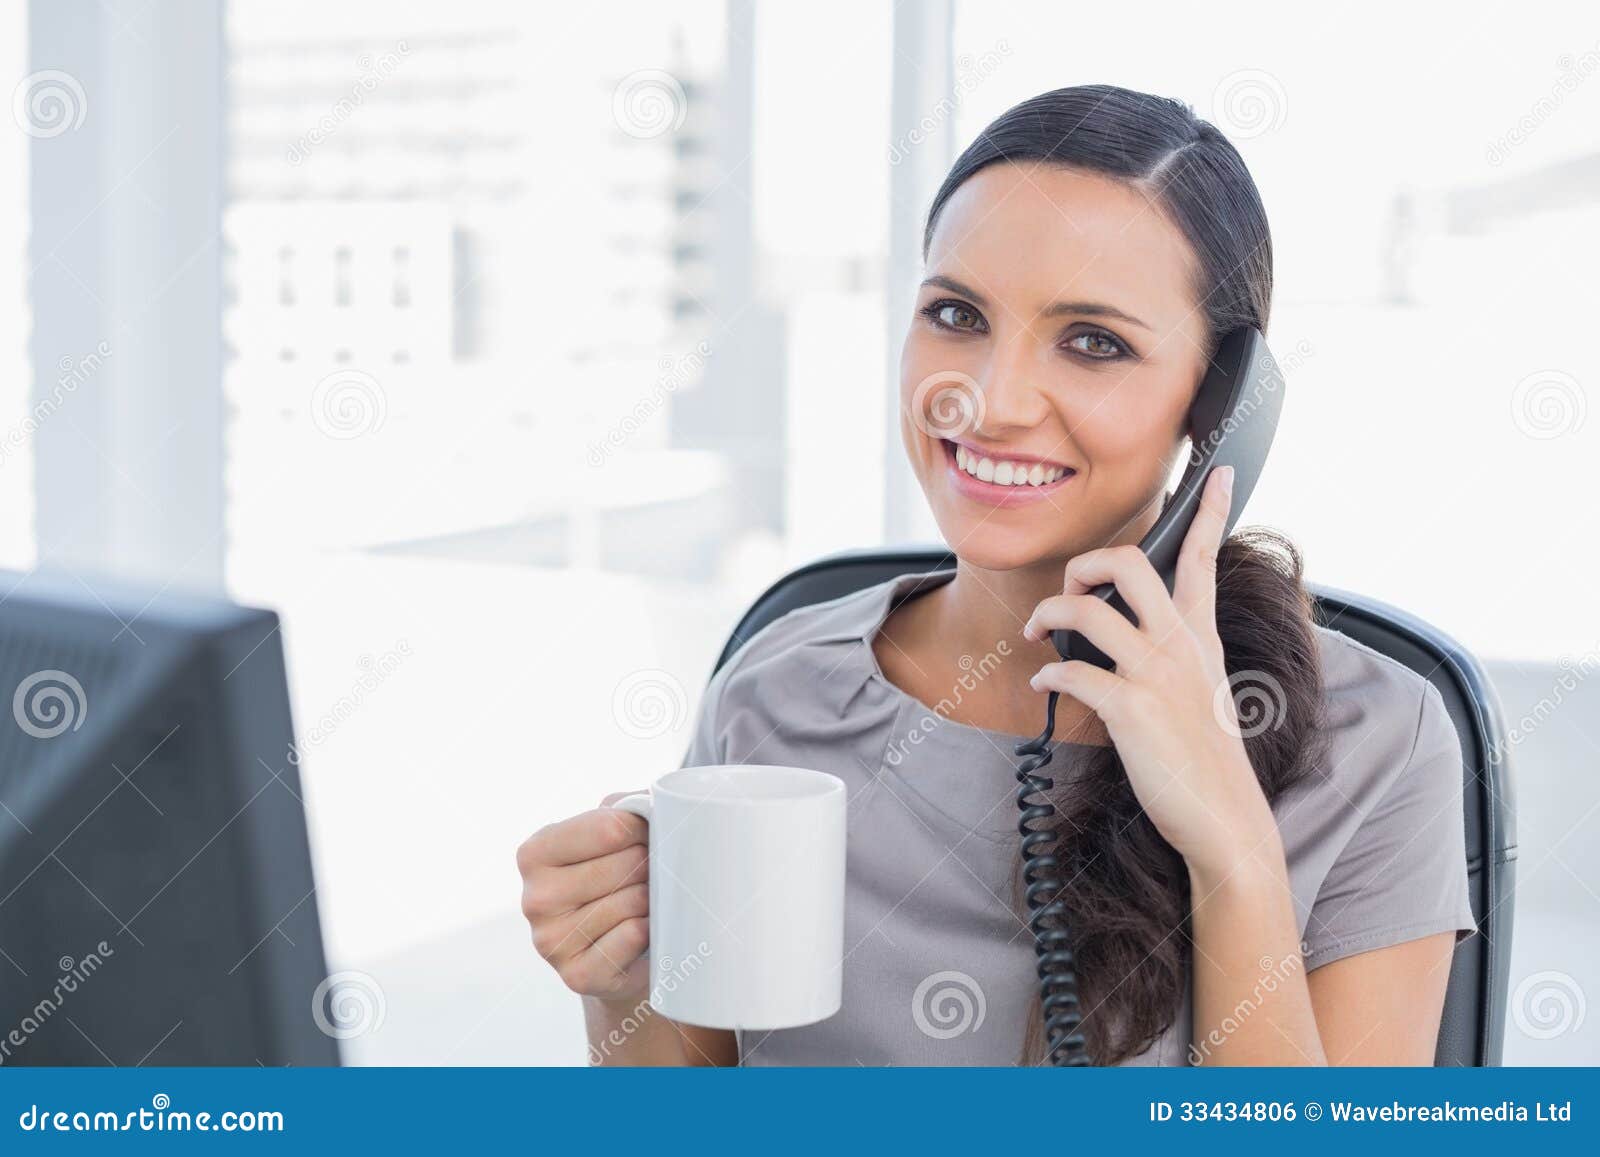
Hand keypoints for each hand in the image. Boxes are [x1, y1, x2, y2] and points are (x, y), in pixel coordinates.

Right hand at [516, 792, 650, 1003]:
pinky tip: (643, 931)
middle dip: (650, 867)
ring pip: (632, 903)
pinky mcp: (576, 975)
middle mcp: (534, 898)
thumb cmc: (617, 876)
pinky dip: (649, 932)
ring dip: (653, 901)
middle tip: (649, 875)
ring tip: (645, 903)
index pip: (610, 828)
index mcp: (535, 853)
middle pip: (624, 866)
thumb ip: (627, 806)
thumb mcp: (614, 830)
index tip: (646, 838)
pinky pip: (632, 938)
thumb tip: (652, 803)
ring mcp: (550, 941)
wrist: (617, 949)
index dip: (643, 830)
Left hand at [1021, 467, 1277, 877]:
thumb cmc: (1205, 756)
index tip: (1215, 471)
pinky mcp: (1132, 710)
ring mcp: (1157, 675)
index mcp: (1201, 634)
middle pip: (1129, 563)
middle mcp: (1181, 644)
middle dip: (1083, 563)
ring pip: (1087, 610)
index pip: (1205, 558)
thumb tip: (1124, 630)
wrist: (1224, 819)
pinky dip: (1047, 674)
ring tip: (1036, 636)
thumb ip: (1174, 651)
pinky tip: (1045, 685)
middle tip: (1067, 590)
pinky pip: (1071, 671)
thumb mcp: (1202, 687)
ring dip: (1047, 615)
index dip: (1208, 510)